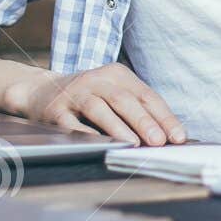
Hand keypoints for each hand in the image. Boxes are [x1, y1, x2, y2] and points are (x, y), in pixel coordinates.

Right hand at [4, 63, 186, 144]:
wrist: (42, 90)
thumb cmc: (89, 96)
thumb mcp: (114, 93)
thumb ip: (137, 109)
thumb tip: (165, 136)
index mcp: (117, 74)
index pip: (146, 95)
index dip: (164, 116)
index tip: (178, 136)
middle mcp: (96, 80)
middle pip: (124, 100)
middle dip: (144, 122)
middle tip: (159, 141)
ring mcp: (75, 94)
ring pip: (100, 109)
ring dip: (118, 128)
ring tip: (133, 144)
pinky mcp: (56, 111)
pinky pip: (73, 125)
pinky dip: (87, 135)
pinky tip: (100, 146)